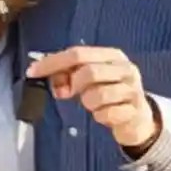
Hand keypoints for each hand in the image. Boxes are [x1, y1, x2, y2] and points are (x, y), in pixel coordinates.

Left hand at [25, 46, 160, 149]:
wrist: (138, 117)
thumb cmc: (108, 93)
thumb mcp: (88, 78)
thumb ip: (67, 73)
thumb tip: (45, 73)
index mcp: (112, 55)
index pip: (77, 53)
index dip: (53, 63)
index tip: (32, 72)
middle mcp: (125, 68)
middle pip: (89, 71)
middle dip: (72, 84)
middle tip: (65, 93)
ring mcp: (133, 89)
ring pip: (97, 95)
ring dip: (88, 103)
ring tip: (93, 103)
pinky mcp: (135, 111)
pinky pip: (106, 115)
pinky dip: (100, 117)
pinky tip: (105, 114)